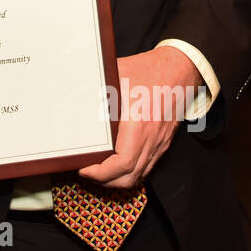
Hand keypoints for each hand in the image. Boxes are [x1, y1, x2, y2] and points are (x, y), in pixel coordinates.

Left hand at [78, 46, 202, 189]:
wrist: (179, 69)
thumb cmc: (148, 71)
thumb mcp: (116, 76)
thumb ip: (95, 89)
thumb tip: (71, 93)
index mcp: (138, 125)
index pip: (121, 163)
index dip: (101, 173)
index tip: (85, 169)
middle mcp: (151, 139)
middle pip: (129, 176)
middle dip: (106, 181)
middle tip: (88, 172)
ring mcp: (159, 143)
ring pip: (139, 175)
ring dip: (118, 178)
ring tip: (100, 171)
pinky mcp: (163, 142)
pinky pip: (148, 166)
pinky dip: (132, 171)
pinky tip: (119, 164)